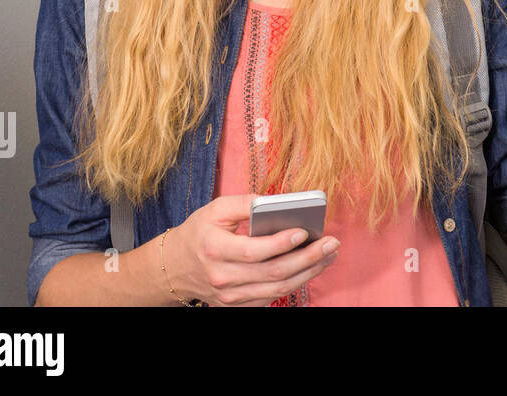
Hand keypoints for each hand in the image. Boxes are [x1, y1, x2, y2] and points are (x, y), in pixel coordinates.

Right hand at [162, 193, 339, 305]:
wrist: (175, 267)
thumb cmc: (199, 233)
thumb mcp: (215, 209)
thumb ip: (244, 203)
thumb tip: (276, 201)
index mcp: (215, 250)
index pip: (254, 251)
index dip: (281, 243)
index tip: (304, 231)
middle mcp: (222, 277)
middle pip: (273, 272)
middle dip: (308, 258)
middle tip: (331, 243)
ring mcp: (230, 296)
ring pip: (277, 288)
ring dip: (309, 272)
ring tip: (329, 254)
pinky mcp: (237, 305)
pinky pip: (272, 297)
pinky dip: (296, 282)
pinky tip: (312, 267)